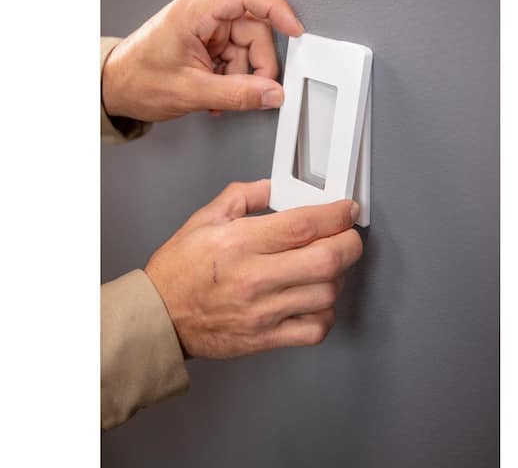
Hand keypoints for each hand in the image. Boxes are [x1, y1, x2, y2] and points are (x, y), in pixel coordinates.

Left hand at [102, 0, 303, 121]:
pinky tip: (216, 92)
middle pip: (253, 30)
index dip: (277, 10)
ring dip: (241, 77)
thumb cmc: (137, 80)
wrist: (114, 88)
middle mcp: (202, 14)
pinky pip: (235, 57)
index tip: (296, 30)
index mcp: (195, 12)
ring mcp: (205, 28)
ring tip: (219, 96)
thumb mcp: (192, 91)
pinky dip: (232, 78)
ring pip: (247, 48)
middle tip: (252, 92)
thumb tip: (272, 93)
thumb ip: (237, 94)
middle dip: (257, 66)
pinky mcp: (206, 42)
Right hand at [145, 180, 362, 357]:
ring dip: (338, 276)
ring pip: (326, 293)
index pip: (303, 225)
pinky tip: (315, 298)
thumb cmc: (179, 271)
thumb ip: (242, 196)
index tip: (345, 210)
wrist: (160, 318)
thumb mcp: (204, 219)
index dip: (335, 214)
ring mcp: (263, 311)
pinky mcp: (267, 337)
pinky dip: (326, 312)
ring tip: (327, 265)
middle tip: (348, 236)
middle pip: (326, 260)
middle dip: (349, 244)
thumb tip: (273, 187)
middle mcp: (254, 278)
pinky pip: (315, 329)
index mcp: (239, 244)